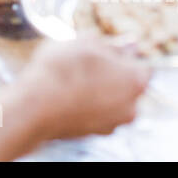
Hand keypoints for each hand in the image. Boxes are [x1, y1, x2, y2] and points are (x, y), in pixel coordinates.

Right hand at [9, 40, 149, 142]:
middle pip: (128, 85)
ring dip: (99, 90)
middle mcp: (130, 107)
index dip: (126, 55)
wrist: (34, 107)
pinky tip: (67, 94)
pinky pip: (95, 114)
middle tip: (88, 61)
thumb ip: (113, 44)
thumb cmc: (62, 70)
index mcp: (135, 81)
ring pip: (111, 101)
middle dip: (112, 73)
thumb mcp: (86, 42)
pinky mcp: (92, 134)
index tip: (109, 49)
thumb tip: (130, 44)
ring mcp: (112, 124)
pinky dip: (87, 105)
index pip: (143, 66)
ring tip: (73, 77)